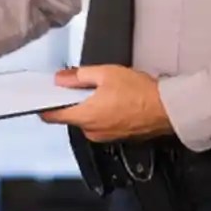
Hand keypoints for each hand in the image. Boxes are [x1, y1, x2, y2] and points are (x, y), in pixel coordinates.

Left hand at [38, 65, 173, 141]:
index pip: (52, 116)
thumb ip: (78, 76)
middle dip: (73, 100)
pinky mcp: (117, 136)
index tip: (42, 96)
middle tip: (82, 83)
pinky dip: (102, 112)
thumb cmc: (141, 93)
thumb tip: (61, 79)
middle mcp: (92, 131)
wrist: (168, 109)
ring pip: (87, 119)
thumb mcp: (105, 74)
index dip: (44, 105)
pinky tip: (114, 99)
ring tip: (104, 90)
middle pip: (71, 115)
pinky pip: (101, 123)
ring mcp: (105, 136)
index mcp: (85, 116)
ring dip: (89, 106)